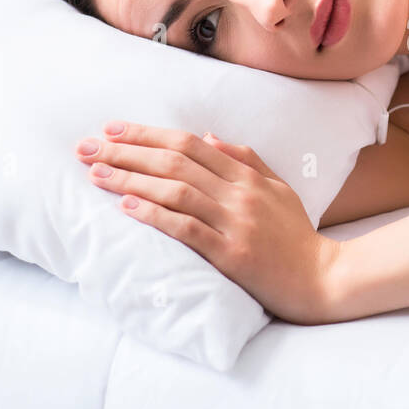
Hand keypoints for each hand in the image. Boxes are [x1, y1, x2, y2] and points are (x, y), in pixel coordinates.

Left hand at [75, 121, 341, 324]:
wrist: (322, 278)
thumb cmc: (297, 236)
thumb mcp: (278, 189)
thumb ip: (246, 160)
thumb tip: (208, 135)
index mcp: (248, 176)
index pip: (189, 144)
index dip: (148, 134)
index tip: (112, 130)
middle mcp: (240, 194)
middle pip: (175, 162)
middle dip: (126, 152)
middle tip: (87, 148)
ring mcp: (236, 223)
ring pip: (175, 191)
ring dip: (131, 180)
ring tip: (96, 175)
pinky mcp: (232, 255)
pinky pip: (187, 230)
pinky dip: (155, 215)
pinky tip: (127, 207)